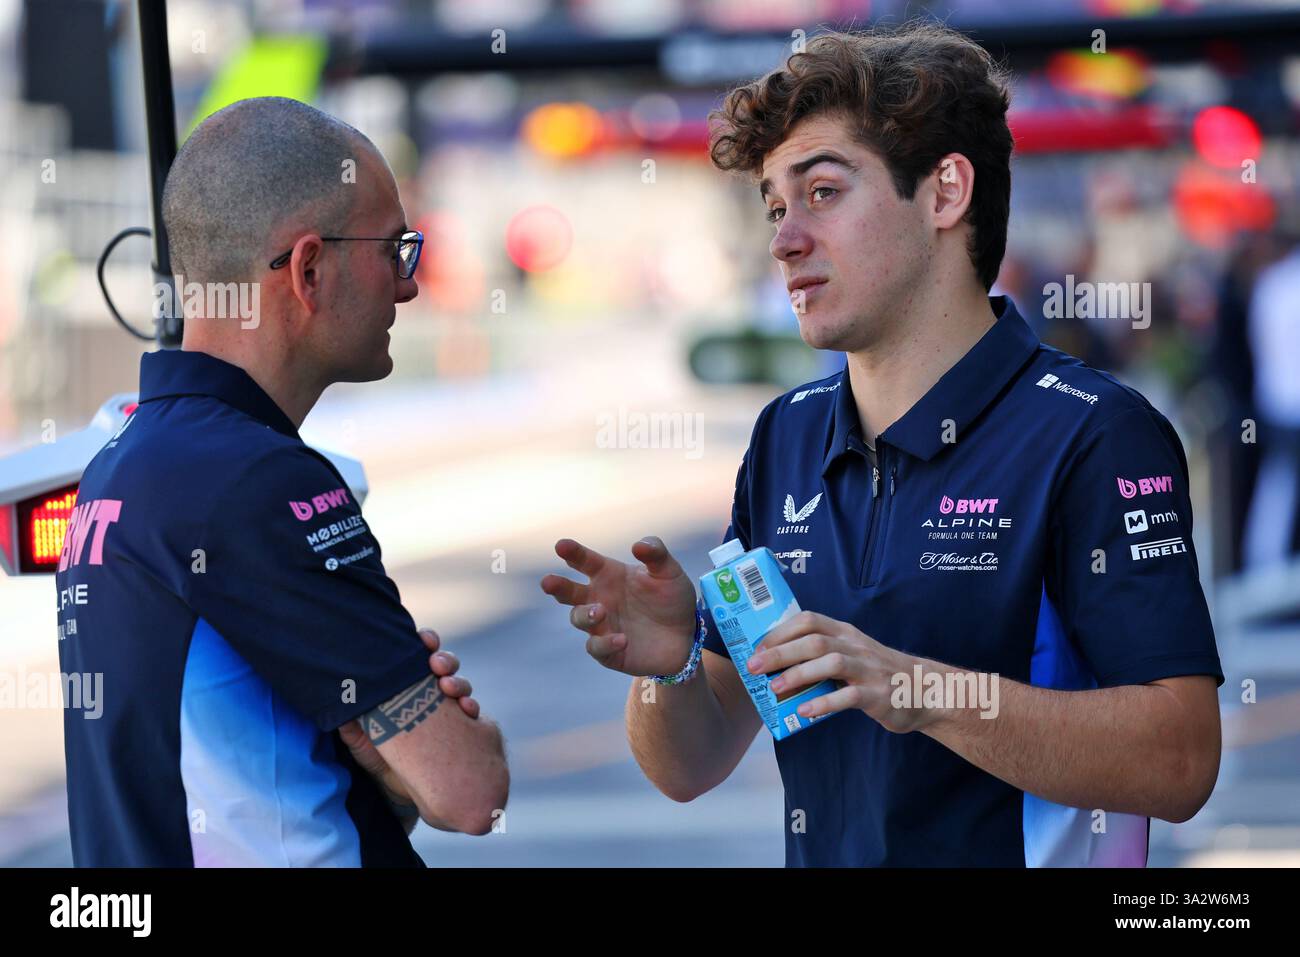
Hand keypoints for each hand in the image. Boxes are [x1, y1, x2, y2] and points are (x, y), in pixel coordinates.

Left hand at [338, 627, 477, 804]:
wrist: (407, 795)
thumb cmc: (384, 762)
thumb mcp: (364, 744)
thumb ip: (353, 728)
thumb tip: (339, 709)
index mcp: (408, 689)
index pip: (419, 657)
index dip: (426, 642)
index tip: (424, 640)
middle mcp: (431, 695)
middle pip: (445, 665)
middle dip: (444, 659)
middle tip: (435, 665)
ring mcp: (450, 711)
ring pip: (461, 684)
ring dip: (458, 680)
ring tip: (448, 687)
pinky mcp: (465, 730)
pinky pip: (474, 712)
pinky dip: (472, 707)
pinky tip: (467, 710)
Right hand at [540, 536, 697, 676]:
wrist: (687, 636)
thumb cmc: (672, 598)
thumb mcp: (669, 572)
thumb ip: (656, 554)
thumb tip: (637, 545)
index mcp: (608, 575)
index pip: (584, 561)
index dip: (573, 553)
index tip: (562, 545)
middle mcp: (599, 599)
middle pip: (568, 591)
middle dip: (557, 586)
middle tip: (548, 581)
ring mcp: (601, 626)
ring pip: (579, 618)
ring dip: (585, 614)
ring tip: (601, 611)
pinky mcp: (608, 651)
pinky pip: (597, 647)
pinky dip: (605, 643)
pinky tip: (622, 639)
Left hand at [749, 611, 938, 733]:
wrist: (926, 690)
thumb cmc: (878, 673)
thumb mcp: (852, 653)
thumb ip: (821, 655)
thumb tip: (776, 667)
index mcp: (845, 633)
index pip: (809, 620)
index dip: (780, 631)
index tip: (756, 646)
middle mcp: (855, 646)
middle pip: (814, 641)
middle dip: (780, 652)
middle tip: (753, 667)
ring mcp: (868, 669)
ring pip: (830, 663)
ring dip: (799, 674)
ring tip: (775, 688)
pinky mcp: (878, 695)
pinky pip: (849, 696)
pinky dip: (824, 702)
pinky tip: (804, 710)